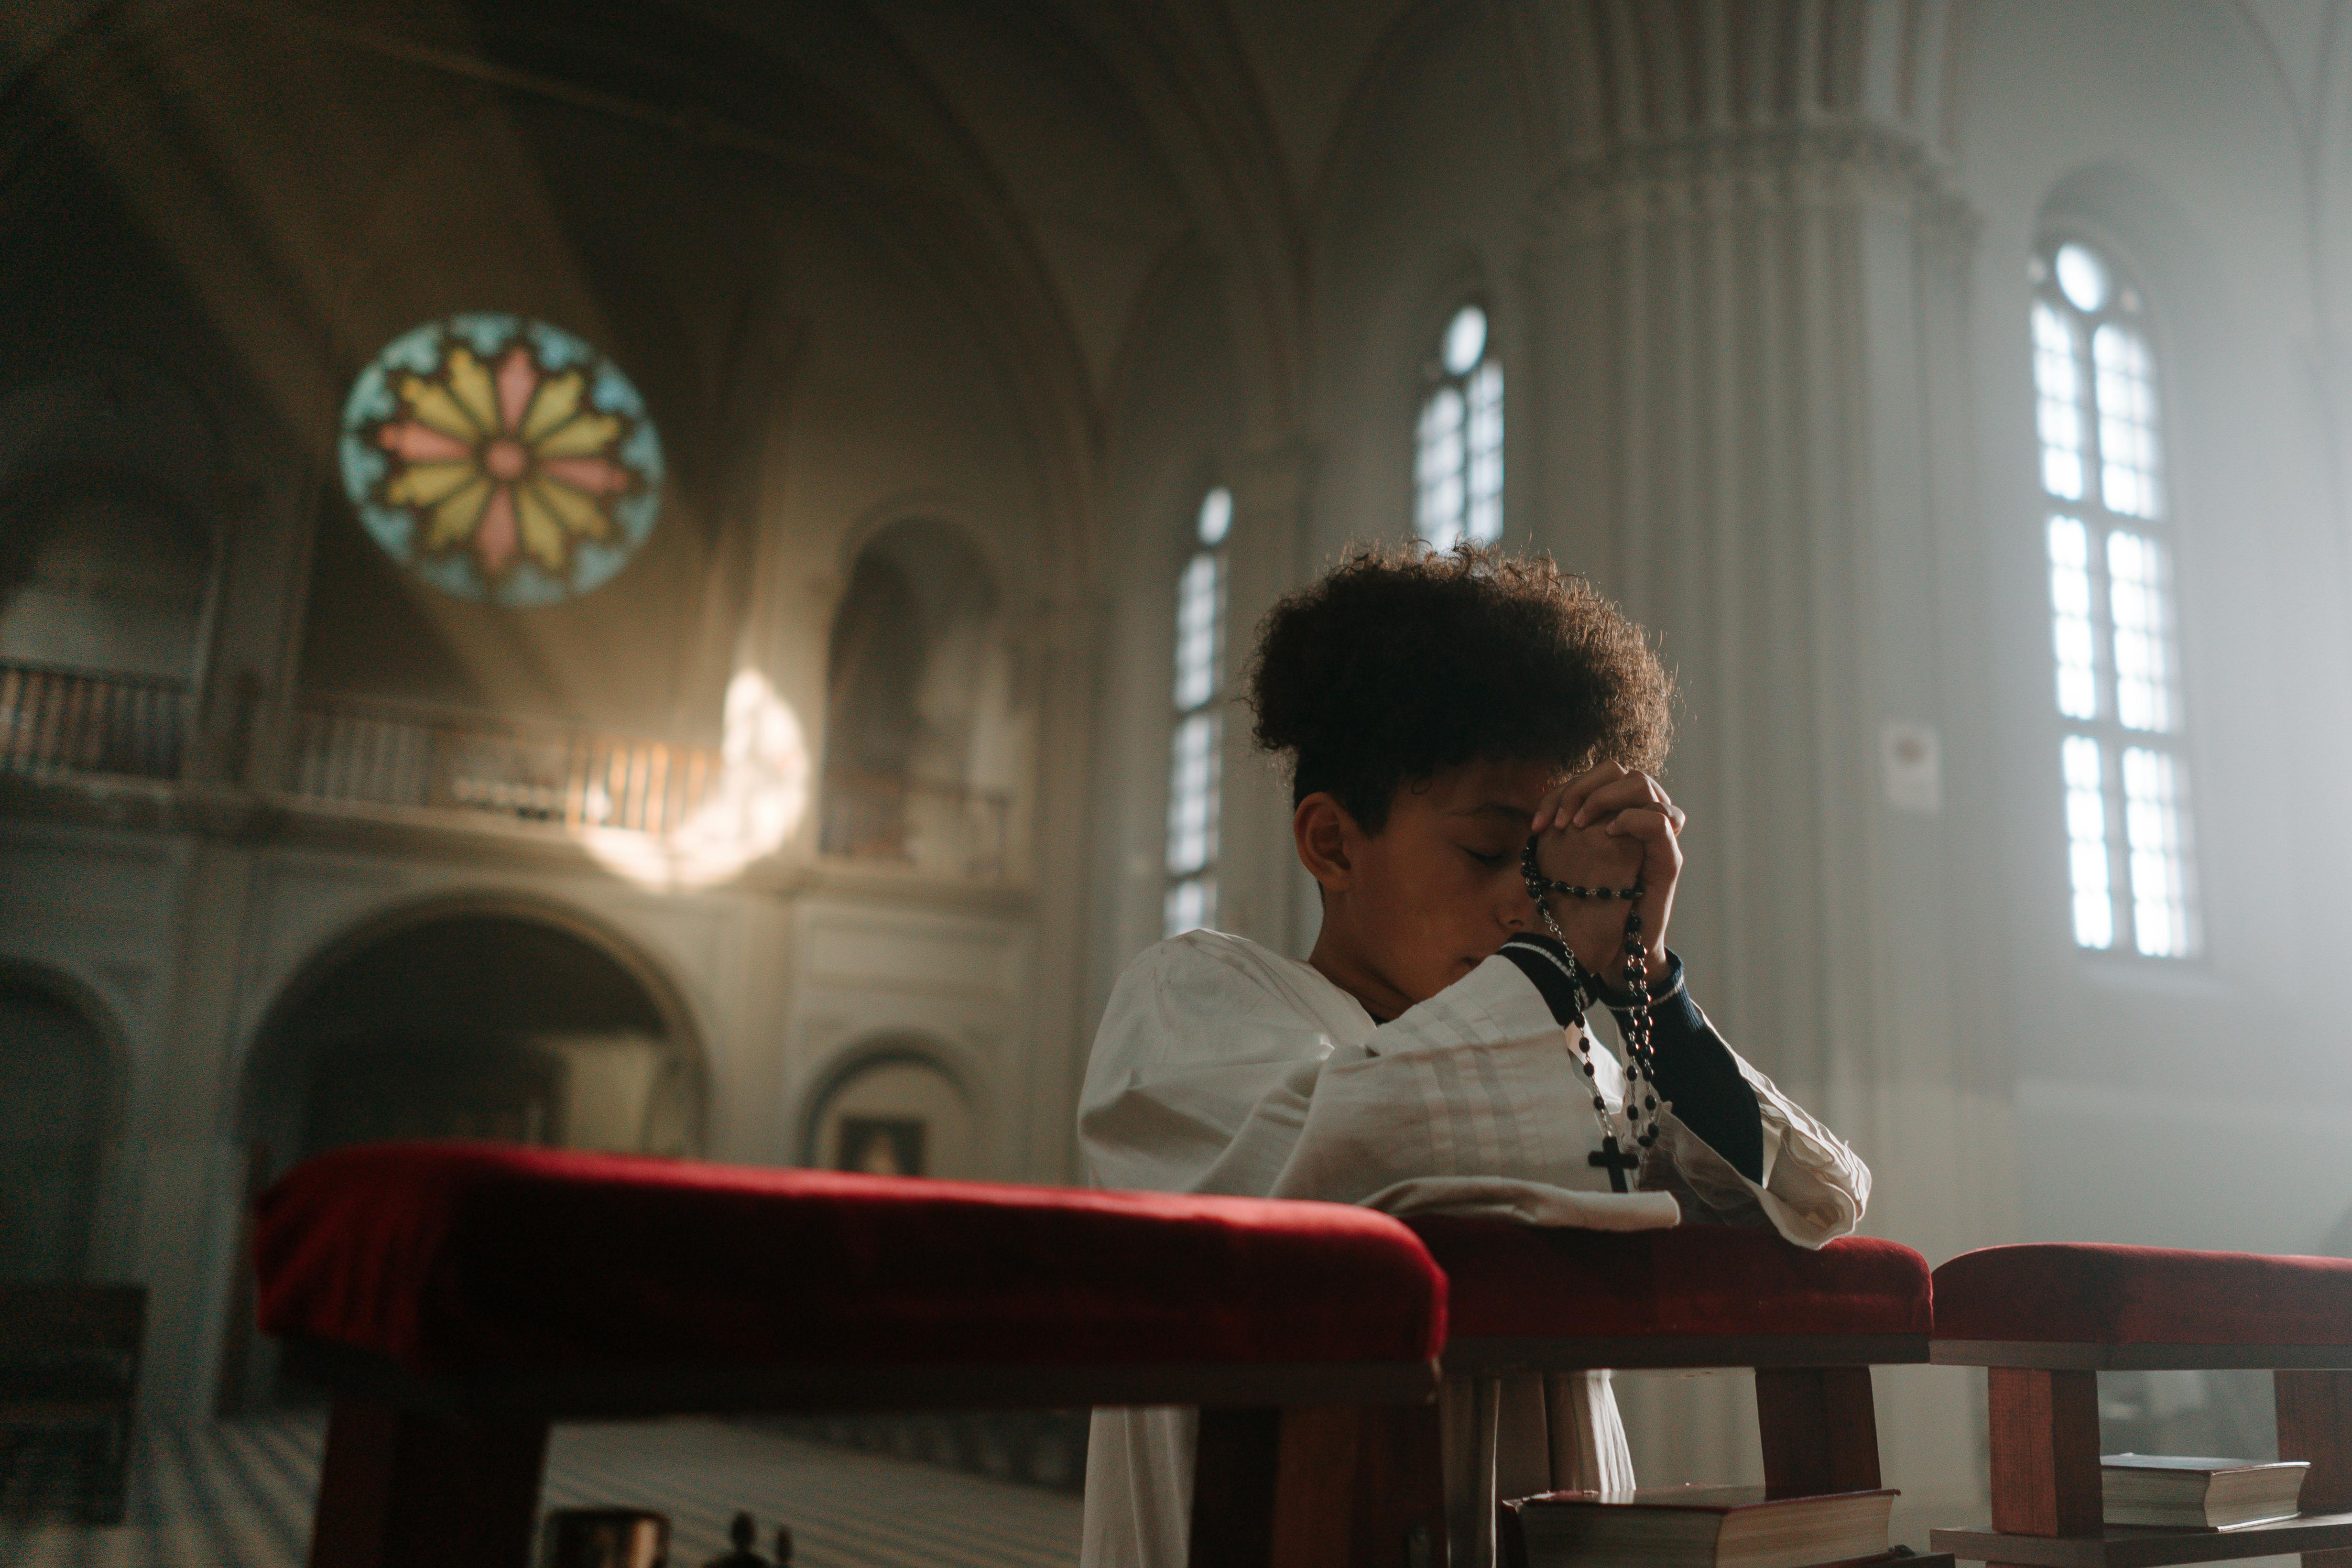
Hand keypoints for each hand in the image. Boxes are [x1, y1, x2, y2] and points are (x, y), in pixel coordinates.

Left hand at [1528, 762, 1684, 983]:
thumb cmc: (1585, 907)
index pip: (1593, 778)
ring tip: (1578, 825)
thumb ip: (1563, 834)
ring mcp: (1656, 836)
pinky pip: (1658, 821)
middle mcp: (1637, 819)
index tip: (1538, 824)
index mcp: (1613, 816)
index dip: (1562, 791)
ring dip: (1604, 797)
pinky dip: (1632, 819)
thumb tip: (1539, 816)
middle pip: (1617, 771)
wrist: (1611, 950)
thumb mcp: (1568, 863)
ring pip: (1641, 785)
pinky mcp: (1668, 859)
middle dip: (1582, 788)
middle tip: (1560, 821)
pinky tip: (1608, 833)